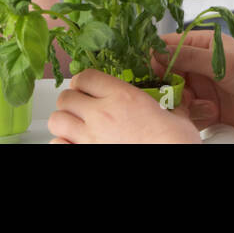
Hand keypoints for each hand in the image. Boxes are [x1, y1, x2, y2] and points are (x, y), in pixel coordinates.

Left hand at [48, 69, 200, 143]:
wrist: (175, 158)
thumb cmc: (176, 143)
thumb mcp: (176, 116)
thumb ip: (168, 105)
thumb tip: (176, 103)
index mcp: (123, 97)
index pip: (86, 76)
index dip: (83, 81)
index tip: (86, 88)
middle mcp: (102, 114)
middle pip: (66, 97)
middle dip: (71, 102)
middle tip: (81, 108)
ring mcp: (91, 137)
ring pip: (57, 120)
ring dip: (64, 122)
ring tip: (74, 127)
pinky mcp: (85, 154)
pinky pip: (57, 145)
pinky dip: (62, 144)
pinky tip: (73, 145)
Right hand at [151, 30, 233, 134]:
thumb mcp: (219, 61)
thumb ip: (186, 57)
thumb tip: (156, 51)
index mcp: (200, 45)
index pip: (167, 47)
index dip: (155, 59)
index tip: (150, 72)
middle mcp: (199, 66)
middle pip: (167, 75)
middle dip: (167, 86)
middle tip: (178, 93)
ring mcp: (204, 88)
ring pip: (177, 97)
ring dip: (184, 104)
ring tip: (201, 104)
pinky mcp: (210, 109)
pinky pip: (190, 114)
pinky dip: (195, 116)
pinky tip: (211, 113)